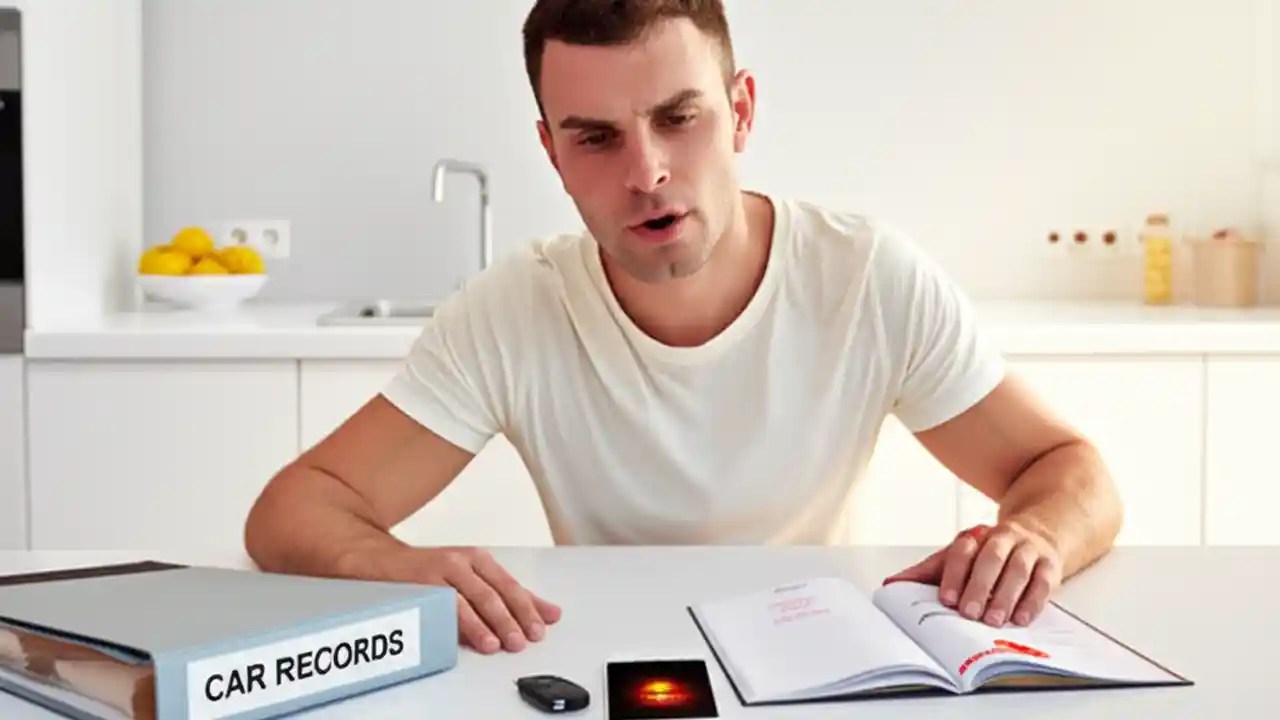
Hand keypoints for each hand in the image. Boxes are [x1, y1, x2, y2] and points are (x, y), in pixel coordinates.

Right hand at [377, 546, 561, 653]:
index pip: (510, 585)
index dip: (528, 607)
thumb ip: (510, 596)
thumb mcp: (472, 577)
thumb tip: (549, 613)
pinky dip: (457, 623)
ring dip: (486, 624)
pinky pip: (443, 606)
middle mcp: (461, 562)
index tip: (542, 627)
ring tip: (499, 643)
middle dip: (511, 619)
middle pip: (493, 593)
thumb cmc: (430, 572)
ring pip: (470, 599)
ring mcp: (439, 573)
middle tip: (524, 640)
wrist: (381, 559)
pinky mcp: (420, 585)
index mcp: (479, 559)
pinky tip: (465, 636)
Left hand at [883, 522, 1062, 626]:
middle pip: (991, 558)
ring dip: (1005, 595)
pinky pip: (1043, 581)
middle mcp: (1002, 538)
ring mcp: (1028, 550)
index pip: (962, 550)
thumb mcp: (957, 558)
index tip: (946, 598)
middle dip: (979, 586)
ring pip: (1018, 569)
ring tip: (994, 620)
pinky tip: (1021, 618)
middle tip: (969, 613)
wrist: (1038, 532)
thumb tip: (891, 585)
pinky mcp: (1050, 565)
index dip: (953, 574)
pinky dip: (1032, 601)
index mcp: (975, 537)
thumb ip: (927, 573)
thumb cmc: (989, 553)